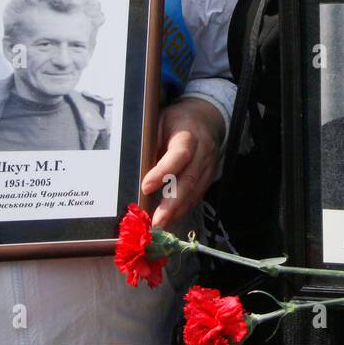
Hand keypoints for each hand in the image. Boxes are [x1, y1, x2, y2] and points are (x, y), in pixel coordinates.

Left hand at [140, 97, 224, 227]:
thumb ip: (150, 142)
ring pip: (195, 191)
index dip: (164, 172)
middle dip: (173, 203)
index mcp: (189, 135)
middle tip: (157, 220)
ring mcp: (209, 166)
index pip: (179, 155)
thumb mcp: (159, 122)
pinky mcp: (209, 177)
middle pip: (190, 179)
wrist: (205, 118)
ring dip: (178, 211)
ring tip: (161, 225)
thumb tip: (134, 168)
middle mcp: (203, 152)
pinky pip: (197, 196)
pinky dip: (184, 209)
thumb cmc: (176, 121)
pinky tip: (171, 219)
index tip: (145, 187)